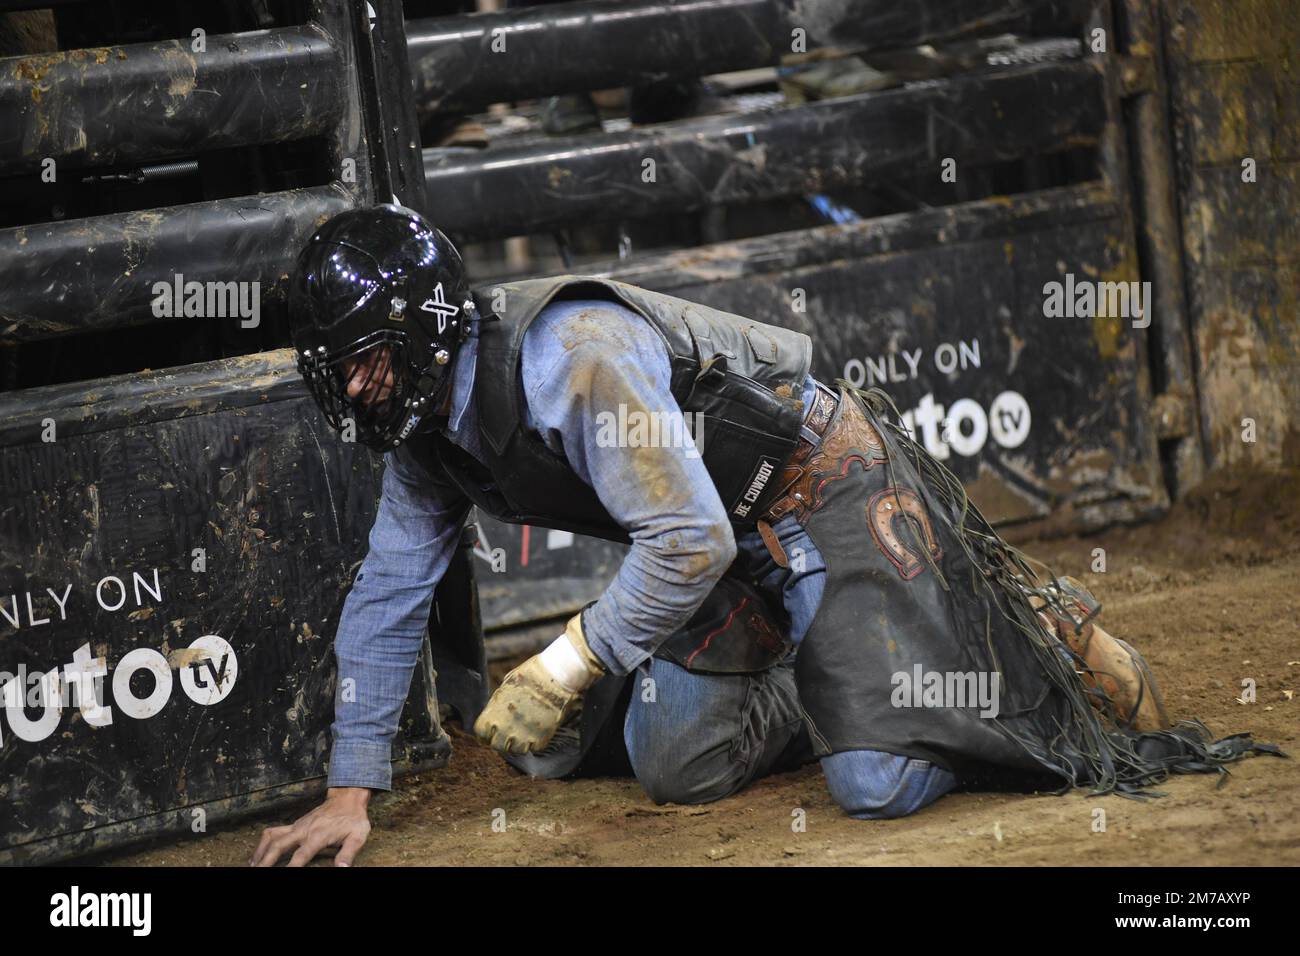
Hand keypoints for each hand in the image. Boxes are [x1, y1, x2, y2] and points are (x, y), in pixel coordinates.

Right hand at [251, 787, 371, 866]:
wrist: (347, 798)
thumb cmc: (353, 819)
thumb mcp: (357, 836)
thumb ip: (348, 853)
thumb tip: (342, 868)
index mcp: (318, 836)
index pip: (301, 855)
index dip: (292, 867)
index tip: (284, 873)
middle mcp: (303, 830)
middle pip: (279, 845)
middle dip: (267, 860)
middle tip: (258, 871)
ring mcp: (297, 826)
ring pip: (272, 837)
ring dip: (260, 851)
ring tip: (253, 865)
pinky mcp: (294, 824)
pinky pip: (274, 831)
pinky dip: (263, 843)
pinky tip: (258, 854)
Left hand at [474, 653, 581, 753]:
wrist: (556, 676)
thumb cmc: (531, 674)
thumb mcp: (507, 685)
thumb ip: (498, 703)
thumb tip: (496, 710)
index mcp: (494, 713)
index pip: (481, 732)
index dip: (486, 731)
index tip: (491, 730)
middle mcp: (506, 728)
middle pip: (496, 745)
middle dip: (500, 739)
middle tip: (509, 730)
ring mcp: (524, 735)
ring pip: (516, 750)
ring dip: (518, 742)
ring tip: (525, 730)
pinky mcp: (541, 738)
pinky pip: (534, 748)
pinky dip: (535, 741)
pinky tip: (538, 729)